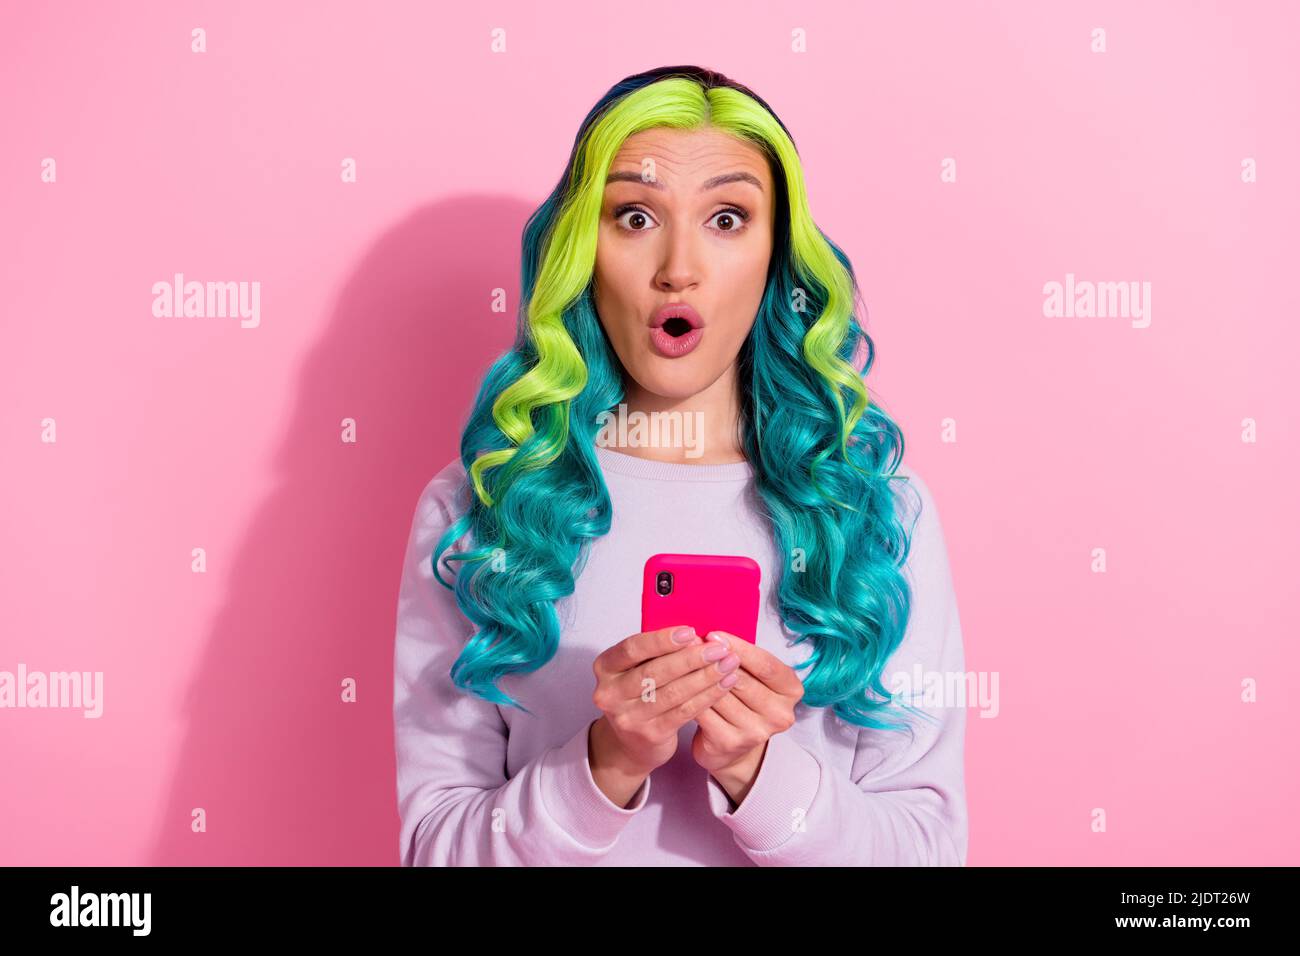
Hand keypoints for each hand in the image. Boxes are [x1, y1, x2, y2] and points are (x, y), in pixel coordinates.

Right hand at [589, 625, 740, 780]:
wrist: (631, 742)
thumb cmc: (639, 694)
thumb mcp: (636, 669)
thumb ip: (655, 651)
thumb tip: (694, 633)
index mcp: (605, 667)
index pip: (633, 648)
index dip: (662, 640)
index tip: (691, 632)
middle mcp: (610, 693)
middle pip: (655, 671)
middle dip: (691, 658)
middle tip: (719, 649)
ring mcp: (629, 717)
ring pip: (673, 692)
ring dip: (705, 676)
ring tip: (727, 664)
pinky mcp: (650, 735)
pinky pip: (684, 711)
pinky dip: (707, 696)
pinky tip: (724, 684)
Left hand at [691, 632, 803, 797]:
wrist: (731, 745)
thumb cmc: (742, 700)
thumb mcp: (754, 676)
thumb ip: (742, 658)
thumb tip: (710, 638)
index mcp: (791, 690)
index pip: (765, 665)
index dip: (738, 648)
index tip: (713, 634)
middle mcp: (779, 714)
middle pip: (742, 679)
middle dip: (713, 659)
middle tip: (689, 643)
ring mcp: (756, 732)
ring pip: (720, 695)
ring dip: (697, 676)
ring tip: (678, 659)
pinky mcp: (730, 743)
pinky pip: (704, 712)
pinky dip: (689, 696)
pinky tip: (677, 684)